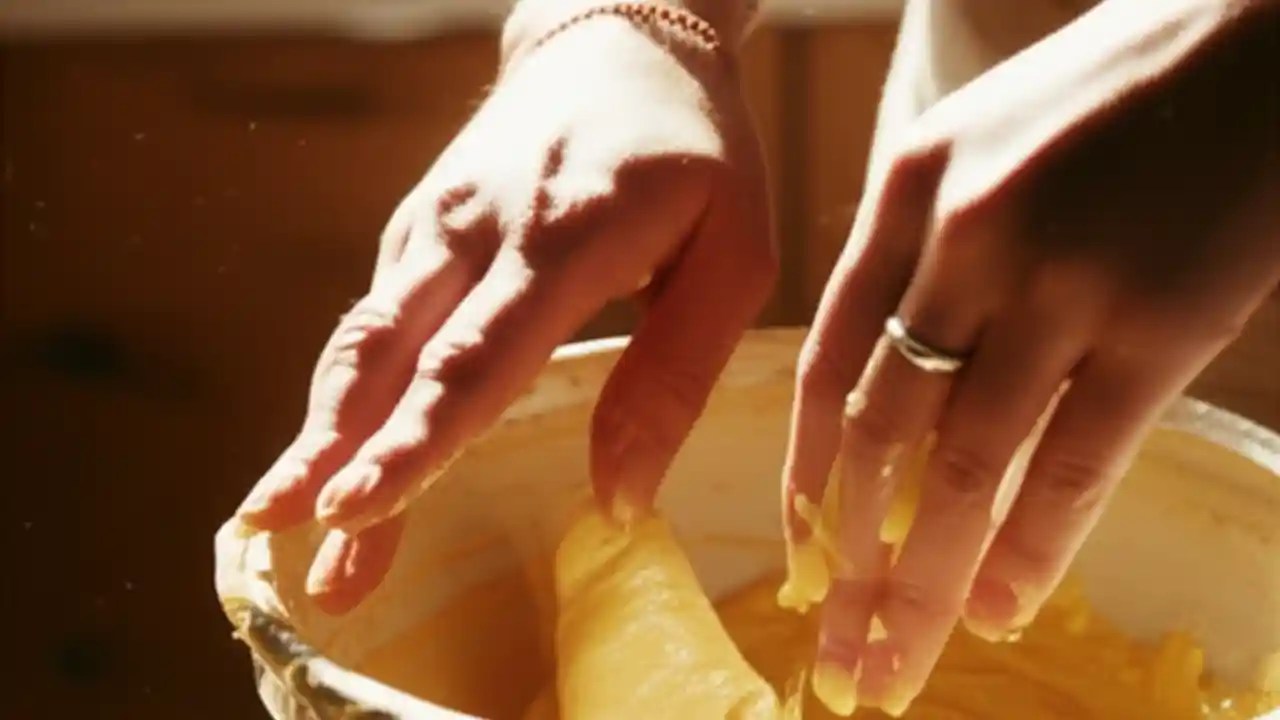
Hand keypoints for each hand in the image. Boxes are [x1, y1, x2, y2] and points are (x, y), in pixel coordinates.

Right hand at [237, 1, 774, 614]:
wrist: (619, 41)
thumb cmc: (694, 153)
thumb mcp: (735, 254)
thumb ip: (677, 374)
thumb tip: (621, 500)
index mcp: (567, 235)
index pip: (476, 356)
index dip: (416, 439)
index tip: (359, 507)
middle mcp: (479, 228)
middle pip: (389, 353)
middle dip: (331, 451)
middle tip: (280, 533)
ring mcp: (436, 224)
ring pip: (363, 339)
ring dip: (319, 432)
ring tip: (278, 519)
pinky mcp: (418, 228)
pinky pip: (373, 320)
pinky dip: (342, 393)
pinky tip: (325, 454)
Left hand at [785, 0, 1278, 712]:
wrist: (1253, 37)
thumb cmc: (1106, 99)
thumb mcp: (975, 147)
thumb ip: (918, 255)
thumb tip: (887, 392)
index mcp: (907, 194)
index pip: (826, 364)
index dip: (807, 475)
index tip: (800, 557)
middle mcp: (964, 242)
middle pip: (883, 435)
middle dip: (852, 559)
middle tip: (836, 653)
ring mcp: (1060, 285)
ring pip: (968, 468)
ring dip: (926, 582)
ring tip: (898, 665)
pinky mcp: (1159, 326)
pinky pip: (1076, 465)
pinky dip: (1035, 549)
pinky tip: (1004, 606)